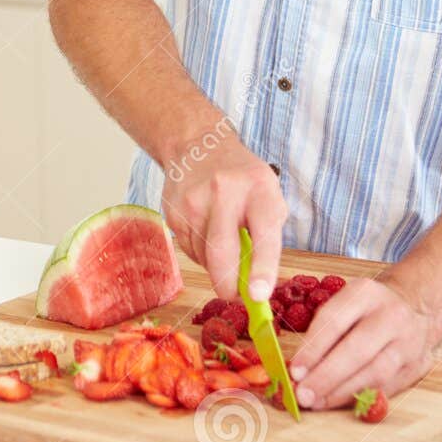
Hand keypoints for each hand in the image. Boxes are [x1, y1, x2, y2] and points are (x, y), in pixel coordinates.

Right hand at [159, 129, 285, 301]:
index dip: (262, 268)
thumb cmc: (244, 180)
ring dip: (216, 264)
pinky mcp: (172, 212)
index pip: (263, 234)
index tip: (258, 296)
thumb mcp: (269, 197)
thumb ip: (267, 238)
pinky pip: (188, 250)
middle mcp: (224, 193)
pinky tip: (205, 231)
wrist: (198, 146)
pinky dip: (200, 252)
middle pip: (221, 253)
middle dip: (228, 285)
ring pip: (204, 257)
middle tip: (234, 295)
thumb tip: (256, 287)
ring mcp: (193, 202)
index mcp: (259, 190)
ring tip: (222, 240)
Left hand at [286, 277, 434, 408]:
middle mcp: (391, 315)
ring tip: (318, 402)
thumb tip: (297, 369)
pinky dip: (360, 398)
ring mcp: (408, 341)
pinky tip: (338, 402)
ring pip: (375, 373)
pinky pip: (387, 387)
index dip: (312, 349)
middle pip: (357, 350)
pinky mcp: (416, 365)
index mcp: (366, 293)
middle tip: (303, 394)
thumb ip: (323, 330)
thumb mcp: (346, 303)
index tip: (294, 371)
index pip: (335, 321)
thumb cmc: (367, 309)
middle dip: (326, 376)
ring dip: (342, 392)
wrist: (415, 307)